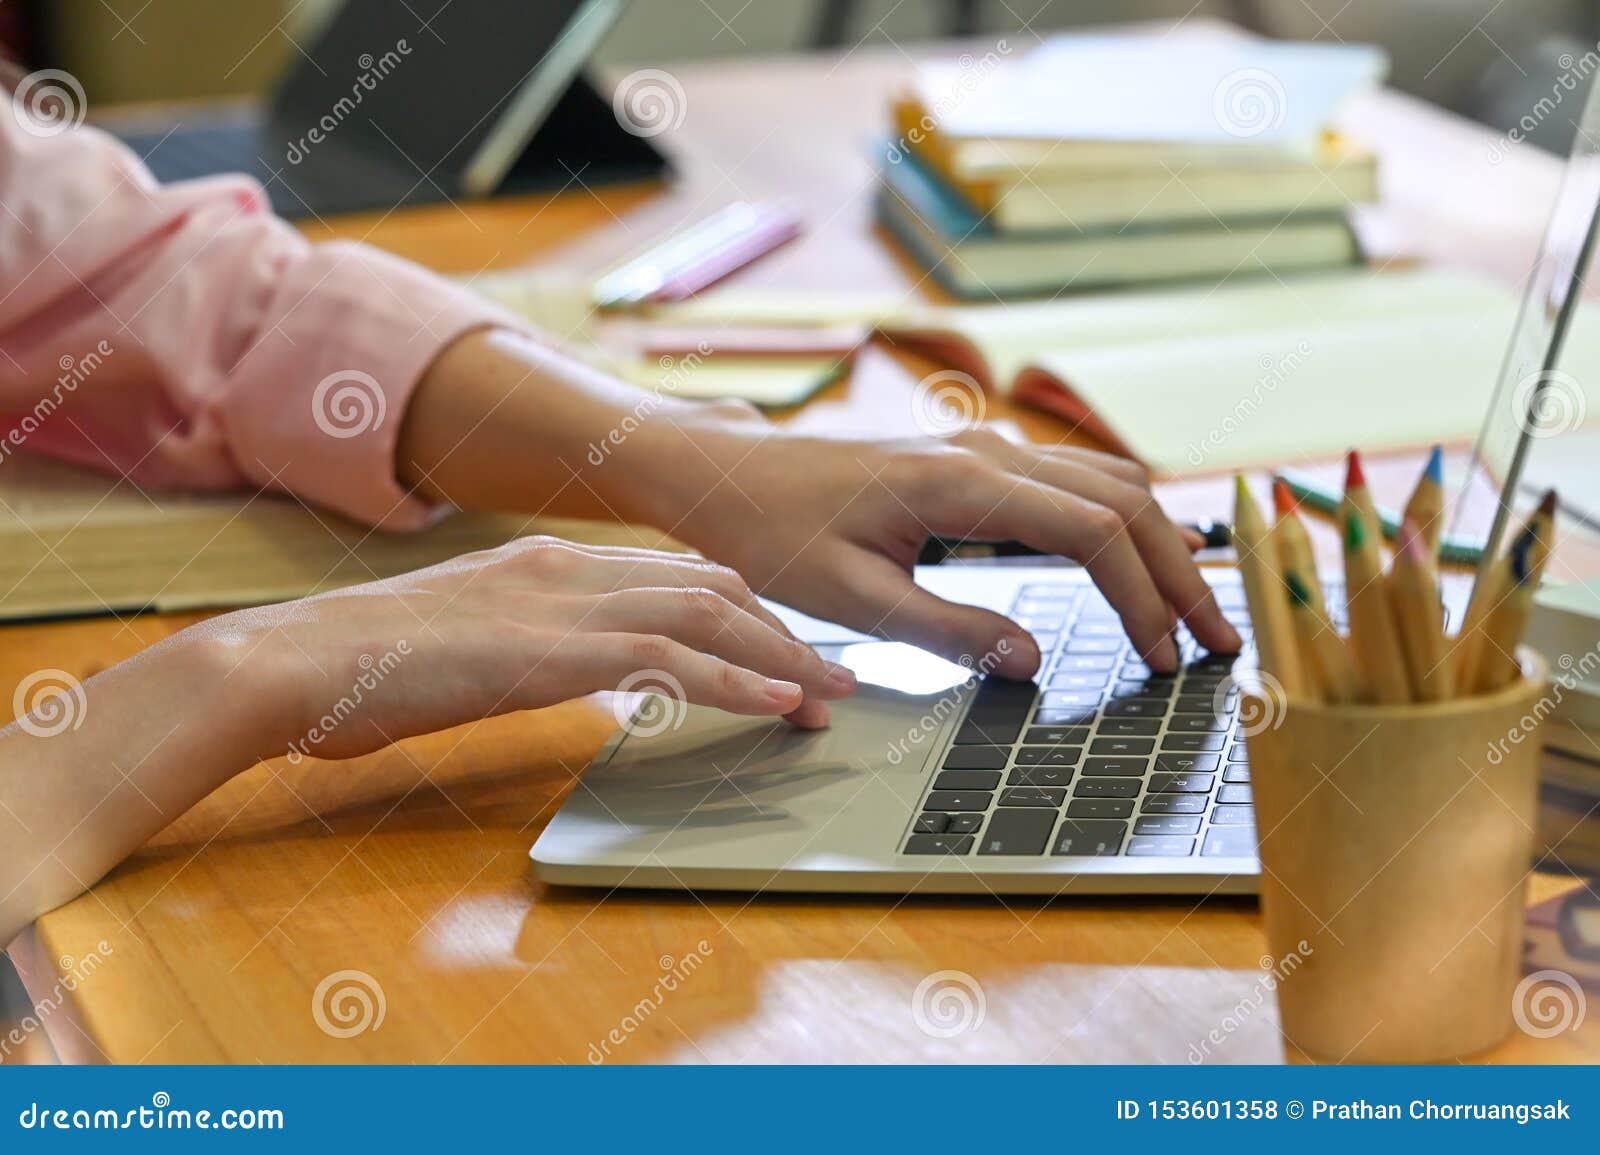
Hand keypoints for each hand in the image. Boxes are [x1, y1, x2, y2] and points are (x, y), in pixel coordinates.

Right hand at [223, 537, 858, 758]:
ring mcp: (559, 603)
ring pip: (705, 613)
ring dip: (779, 654)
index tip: (781, 642)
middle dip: (779, 627)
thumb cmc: (361, 664)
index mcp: (544, 563)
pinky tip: (776, 704)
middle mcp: (564, 568)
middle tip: (830, 670)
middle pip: (707, 584)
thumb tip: (557, 667)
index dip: (741, 606)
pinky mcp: (549, 651)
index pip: (671, 572)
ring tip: (829, 693)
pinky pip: (668, 661)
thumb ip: (522, 642)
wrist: (294, 661)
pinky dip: (735, 680)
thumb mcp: (463, 640)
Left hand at [400, 328, 1239, 677]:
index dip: (1142, 599)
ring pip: (1106, 483)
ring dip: (1156, 543)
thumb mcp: (851, 597)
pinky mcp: (972, 459)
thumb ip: (947, 631)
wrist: (724, 472)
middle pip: (1121, 502)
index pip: (1091, 534)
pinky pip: (1073, 480)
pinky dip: (1121, 520)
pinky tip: (1137, 560)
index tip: (1164, 660)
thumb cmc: (772, 530)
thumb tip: (1031, 663)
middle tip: (1216, 645)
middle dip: (1177, 575)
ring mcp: (982, 448)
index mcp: (960, 484)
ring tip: (1193, 611)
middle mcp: (984, 452)